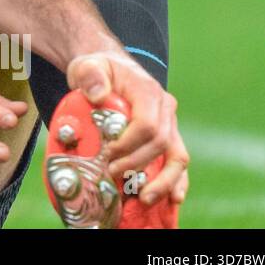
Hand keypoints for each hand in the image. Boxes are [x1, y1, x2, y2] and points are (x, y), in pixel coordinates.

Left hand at [67, 50, 189, 205]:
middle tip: (113, 174)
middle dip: (138, 164)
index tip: (108, 153)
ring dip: (164, 181)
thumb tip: (99, 95)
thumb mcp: (87, 66)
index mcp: (147, 92)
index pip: (147, 124)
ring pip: (176, 156)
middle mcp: (164, 108)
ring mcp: (169, 123)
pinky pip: (176, 160)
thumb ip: (90, 76)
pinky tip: (171, 199)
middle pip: (161, 144)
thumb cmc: (98, 69)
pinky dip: (176, 181)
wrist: (109, 68)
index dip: (129, 144)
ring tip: (145, 199)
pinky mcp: (167, 135)